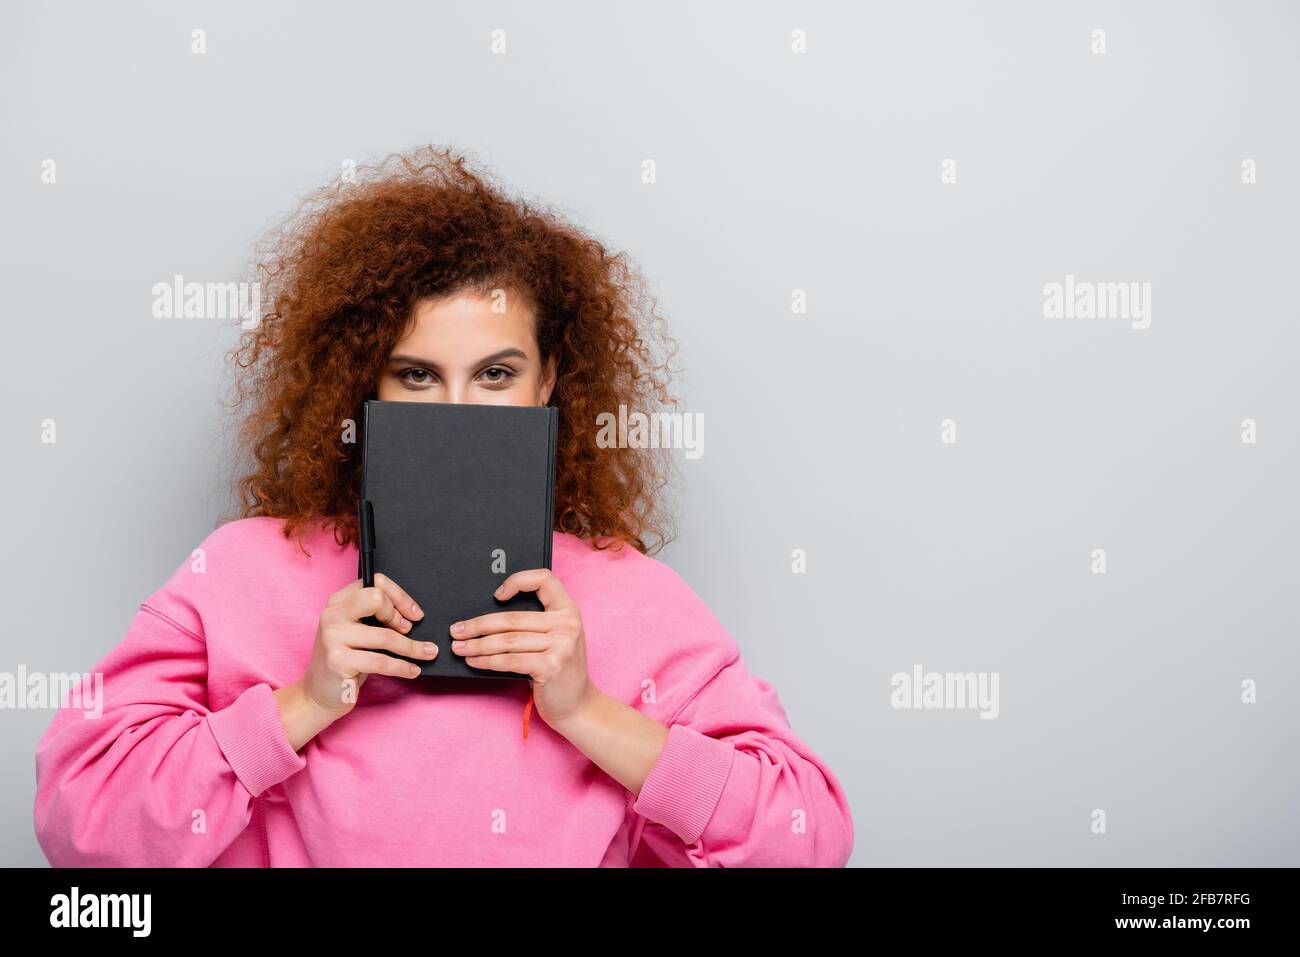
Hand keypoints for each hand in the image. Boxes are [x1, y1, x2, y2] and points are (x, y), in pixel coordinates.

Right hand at [299, 573, 438, 714]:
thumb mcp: (356, 631)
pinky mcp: (338, 661)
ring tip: (428, 653)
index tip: (415, 614)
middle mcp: (332, 615)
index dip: (400, 596)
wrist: (319, 692)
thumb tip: (413, 615)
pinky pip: (381, 661)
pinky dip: (402, 666)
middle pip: (376, 599)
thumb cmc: (347, 658)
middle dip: (399, 614)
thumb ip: (375, 616)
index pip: (374, 582)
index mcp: (338, 601)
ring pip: (385, 636)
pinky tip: (413, 670)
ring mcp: (333, 637)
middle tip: (410, 630)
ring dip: (413, 647)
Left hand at [449, 568, 597, 731]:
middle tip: (457, 630)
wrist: (578, 706)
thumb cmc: (558, 671)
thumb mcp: (555, 640)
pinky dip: (487, 661)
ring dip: (477, 645)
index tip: (495, 595)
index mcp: (568, 611)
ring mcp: (562, 645)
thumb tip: (486, 619)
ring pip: (507, 640)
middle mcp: (568, 624)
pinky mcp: (551, 666)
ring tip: (459, 648)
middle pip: (513, 618)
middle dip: (478, 625)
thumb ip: (535, 624)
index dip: (518, 581)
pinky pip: (510, 660)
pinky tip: (474, 662)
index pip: (544, 579)